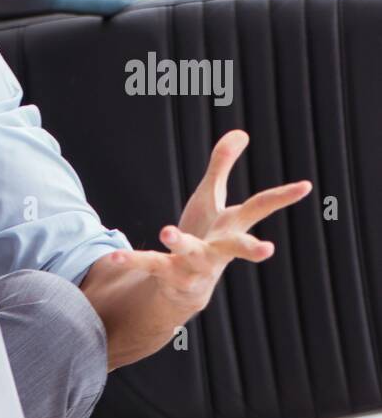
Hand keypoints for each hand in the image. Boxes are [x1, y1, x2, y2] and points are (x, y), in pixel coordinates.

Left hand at [105, 129, 310, 315]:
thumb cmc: (205, 235)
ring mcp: (194, 263)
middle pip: (237, 246)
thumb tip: (240, 132)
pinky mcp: (168, 272)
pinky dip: (130, 258)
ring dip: (180, 242)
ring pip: (190, 253)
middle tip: (266, 249)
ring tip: (167, 231)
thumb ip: (222, 165)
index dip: (283, 195)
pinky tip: (112, 256)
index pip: (260, 207)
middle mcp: (218, 249)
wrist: (186, 285)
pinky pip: (148, 263)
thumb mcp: (211, 198)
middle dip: (249, 248)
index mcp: (230, 226)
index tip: (305, 185)